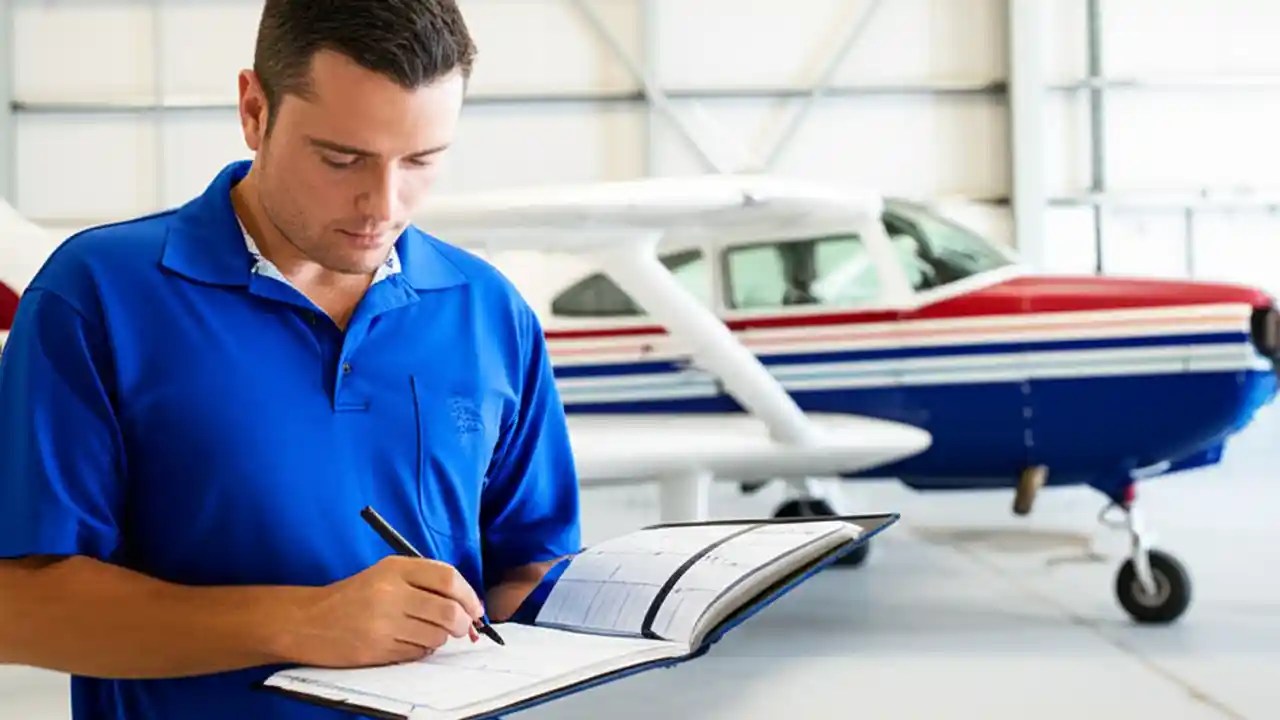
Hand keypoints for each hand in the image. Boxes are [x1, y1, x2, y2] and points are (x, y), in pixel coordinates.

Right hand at [283, 556, 484, 667]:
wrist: (309, 621)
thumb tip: (468, 605)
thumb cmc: (354, 596)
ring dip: (441, 638)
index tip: (476, 608)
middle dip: (464, 624)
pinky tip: (408, 642)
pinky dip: (422, 650)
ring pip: (437, 635)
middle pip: (448, 611)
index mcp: (394, 569)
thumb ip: (425, 583)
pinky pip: (418, 652)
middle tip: (464, 628)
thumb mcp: (386, 575)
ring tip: (426, 632)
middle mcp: (390, 593)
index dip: (469, 596)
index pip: (448, 579)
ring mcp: (384, 622)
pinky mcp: (378, 648)